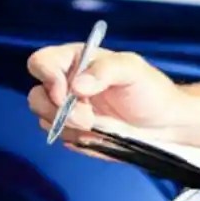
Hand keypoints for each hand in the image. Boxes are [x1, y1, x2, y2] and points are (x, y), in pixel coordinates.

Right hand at [26, 42, 189, 149]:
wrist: (163, 123)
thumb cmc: (149, 89)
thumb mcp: (133, 70)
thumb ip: (105, 70)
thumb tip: (77, 85)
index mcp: (74, 60)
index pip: (41, 62)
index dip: (47, 78)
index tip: (68, 95)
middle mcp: (65, 84)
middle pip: (36, 96)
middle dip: (59, 112)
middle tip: (88, 119)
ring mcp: (67, 110)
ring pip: (45, 120)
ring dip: (69, 128)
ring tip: (98, 127)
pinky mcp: (73, 133)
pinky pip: (62, 138)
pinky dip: (79, 140)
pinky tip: (100, 136)